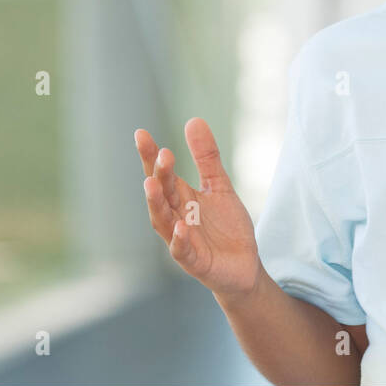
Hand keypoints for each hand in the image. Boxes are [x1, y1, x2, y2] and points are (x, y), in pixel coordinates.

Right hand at [136, 118, 260, 299]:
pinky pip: (182, 251)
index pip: (161, 174)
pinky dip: (179, 240)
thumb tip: (193, 120)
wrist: (244, 265)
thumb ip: (206, 157)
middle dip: (157, 175)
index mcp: (179, 198)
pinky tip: (180, 227)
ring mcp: (182, 240)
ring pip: (162, 222)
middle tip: (161, 153)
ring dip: (156, 204)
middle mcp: (175, 217)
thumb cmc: (226, 227)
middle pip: (160, 194)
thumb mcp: (219, 185)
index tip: (141, 133)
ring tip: (152, 184)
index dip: (150, 156)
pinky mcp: (194, 261)